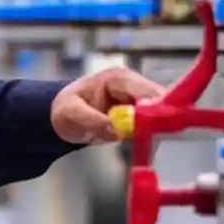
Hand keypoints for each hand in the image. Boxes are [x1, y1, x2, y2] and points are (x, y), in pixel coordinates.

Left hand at [50, 67, 166, 143]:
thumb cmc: (65, 109)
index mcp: (117, 79)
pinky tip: (144, 144)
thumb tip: (116, 130)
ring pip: (160, 114)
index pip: (147, 91)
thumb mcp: (70, 114)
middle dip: (160, 121)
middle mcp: (134, 85)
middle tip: (156, 140)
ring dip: (155, 130)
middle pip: (161, 101)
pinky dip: (150, 134)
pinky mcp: (141, 113)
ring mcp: (139, 98)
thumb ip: (92, 121)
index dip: (158, 108)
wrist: (63, 114)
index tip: (161, 127)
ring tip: (145, 144)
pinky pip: (153, 124)